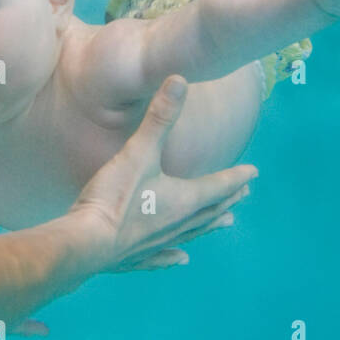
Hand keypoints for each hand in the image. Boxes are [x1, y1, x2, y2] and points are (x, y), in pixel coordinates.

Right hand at [69, 76, 256, 271]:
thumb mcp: (139, 151)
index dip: (236, 177)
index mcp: (184, 200)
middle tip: (243, 193)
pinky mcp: (135, 258)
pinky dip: (174, 257)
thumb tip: (179, 80)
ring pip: (192, 233)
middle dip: (227, 199)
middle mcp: (178, 224)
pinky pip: (161, 257)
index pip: (218, 185)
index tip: (254, 173)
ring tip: (226, 222)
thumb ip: (160, 117)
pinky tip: (182, 260)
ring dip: (209, 225)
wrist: (86, 242)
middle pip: (210, 210)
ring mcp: (158, 244)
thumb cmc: (115, 197)